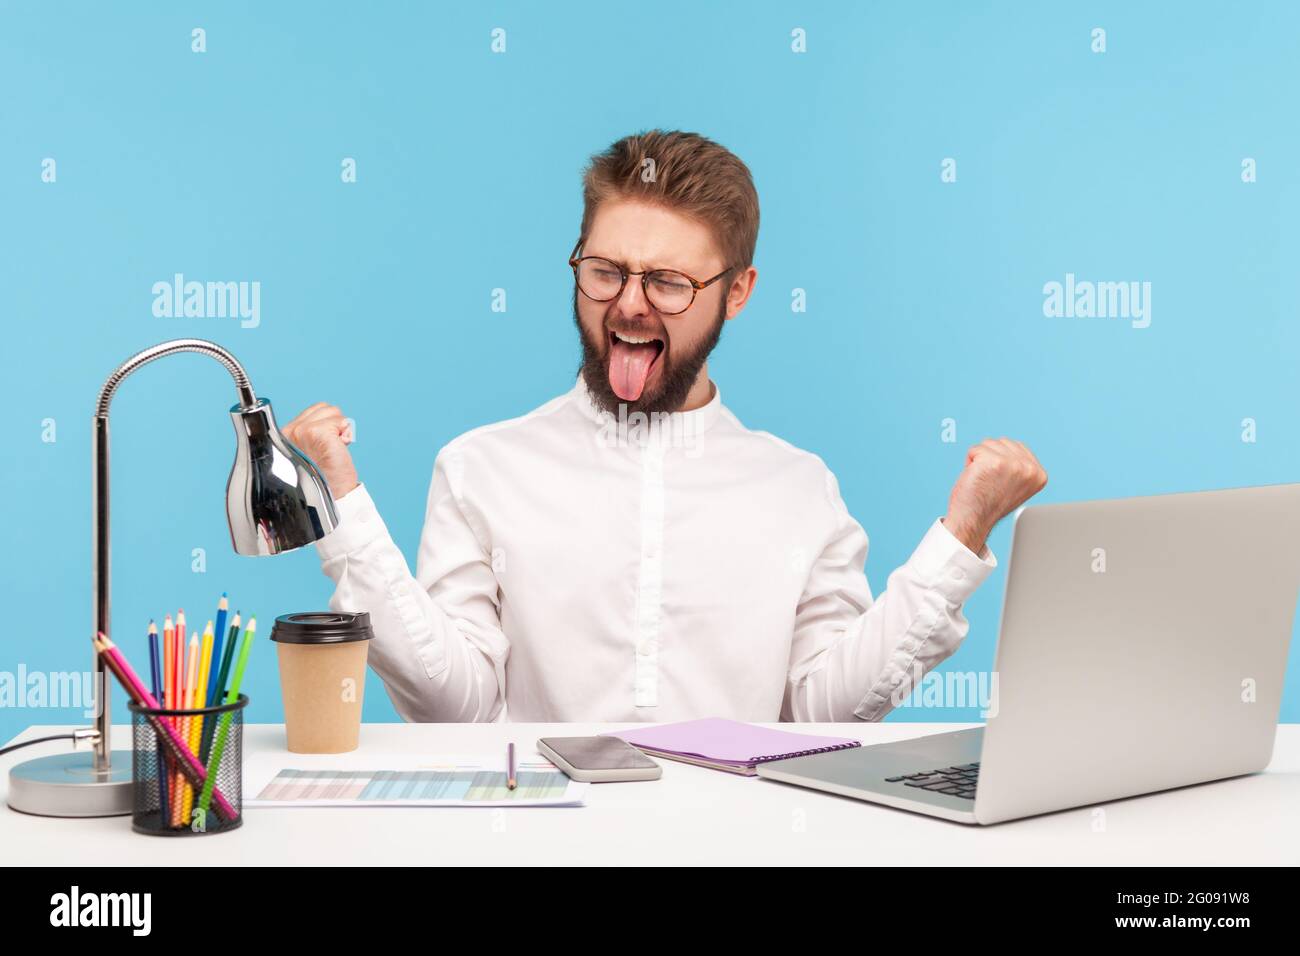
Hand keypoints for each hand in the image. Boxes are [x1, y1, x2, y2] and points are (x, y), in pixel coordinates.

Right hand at [282, 403, 358, 497]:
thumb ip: (309, 433)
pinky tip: (341, 447)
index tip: (326, 444)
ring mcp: (302, 430)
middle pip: (323, 407)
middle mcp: (289, 431)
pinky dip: (346, 433)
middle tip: (332, 447)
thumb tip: (328, 417)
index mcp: (284, 435)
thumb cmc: (325, 476)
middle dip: (334, 424)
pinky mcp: (316, 432)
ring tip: (335, 447)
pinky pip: (340, 420)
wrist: (334, 495)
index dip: (325, 424)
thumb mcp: (308, 451)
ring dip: (340, 428)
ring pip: (333, 411)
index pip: (310, 411)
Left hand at [943, 438, 1046, 553]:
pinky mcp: (994, 462)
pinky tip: (974, 478)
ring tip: (982, 480)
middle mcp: (1030, 469)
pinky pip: (974, 449)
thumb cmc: (988, 504)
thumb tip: (1013, 448)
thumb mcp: (1016, 484)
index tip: (1000, 482)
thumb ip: (1020, 467)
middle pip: (1003, 442)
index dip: (1002, 461)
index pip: (1017, 446)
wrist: (973, 520)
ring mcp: (1013, 464)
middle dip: (990, 458)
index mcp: (1039, 474)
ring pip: (988, 444)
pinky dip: (969, 462)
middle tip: (989, 482)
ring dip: (979, 460)